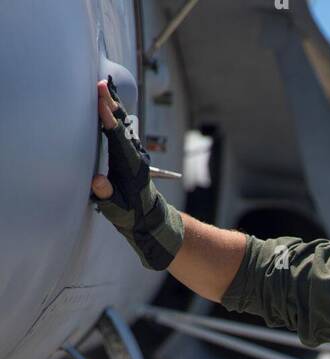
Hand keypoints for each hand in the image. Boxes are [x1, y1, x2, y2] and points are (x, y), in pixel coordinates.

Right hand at [90, 78, 183, 270]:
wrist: (151, 222)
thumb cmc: (133, 218)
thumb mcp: (118, 212)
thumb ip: (107, 197)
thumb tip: (97, 182)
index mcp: (130, 168)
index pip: (116, 138)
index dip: (107, 119)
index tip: (100, 100)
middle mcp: (134, 158)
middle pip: (121, 126)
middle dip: (111, 105)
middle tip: (101, 84)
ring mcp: (134, 155)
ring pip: (123, 125)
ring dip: (113, 105)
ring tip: (104, 86)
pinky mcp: (131, 155)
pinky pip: (122, 131)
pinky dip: (115, 115)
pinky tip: (109, 104)